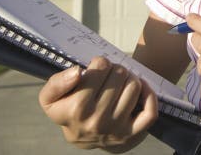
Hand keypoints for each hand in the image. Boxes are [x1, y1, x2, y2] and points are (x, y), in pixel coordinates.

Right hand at [38, 56, 157, 150]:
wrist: (82, 137)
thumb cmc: (67, 110)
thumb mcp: (50, 98)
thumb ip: (57, 83)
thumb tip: (77, 72)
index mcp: (76, 109)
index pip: (100, 68)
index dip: (99, 63)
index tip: (95, 68)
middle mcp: (97, 120)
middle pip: (119, 74)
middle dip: (115, 69)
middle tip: (109, 75)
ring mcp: (116, 128)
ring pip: (134, 86)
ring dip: (130, 78)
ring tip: (120, 81)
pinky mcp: (132, 134)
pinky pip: (150, 112)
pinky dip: (149, 95)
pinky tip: (140, 88)